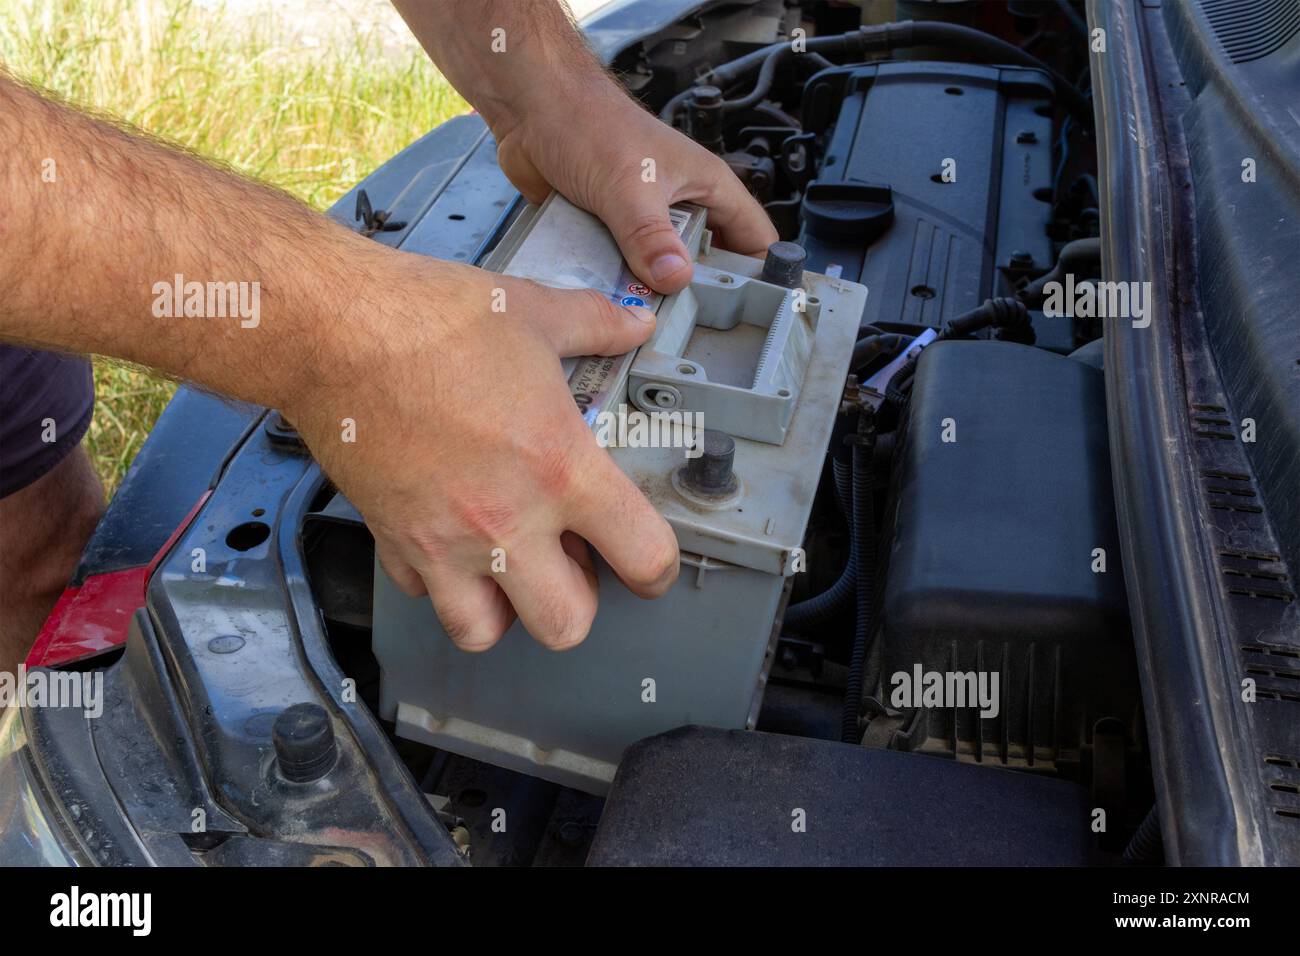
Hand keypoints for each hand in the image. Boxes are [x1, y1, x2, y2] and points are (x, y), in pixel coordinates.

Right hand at [284, 251, 679, 651]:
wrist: (332, 330)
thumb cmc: (427, 319)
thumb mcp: (533, 310)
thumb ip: (596, 323)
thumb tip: (634, 320)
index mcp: (560, 469)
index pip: (642, 556)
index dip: (656, 568)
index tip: (646, 561)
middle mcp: (507, 520)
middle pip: (566, 625)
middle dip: (577, 601)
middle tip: (571, 559)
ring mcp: (443, 540)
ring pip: (484, 632)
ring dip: (504, 609)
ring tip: (510, 565)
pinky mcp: (391, 539)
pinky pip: (421, 592)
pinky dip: (438, 579)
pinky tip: (449, 536)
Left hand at [494, 78, 778, 293]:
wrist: (530, 108)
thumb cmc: (588, 121)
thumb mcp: (627, 186)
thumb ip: (650, 236)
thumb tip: (675, 277)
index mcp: (705, 186)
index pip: (755, 238)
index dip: (761, 275)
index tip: (752, 315)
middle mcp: (680, 205)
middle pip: (706, 264)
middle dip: (698, 294)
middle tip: (688, 326)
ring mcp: (644, 220)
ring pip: (660, 270)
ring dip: (651, 293)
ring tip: (646, 321)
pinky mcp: (610, 231)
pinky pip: (622, 268)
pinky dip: (616, 284)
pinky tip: (608, 305)